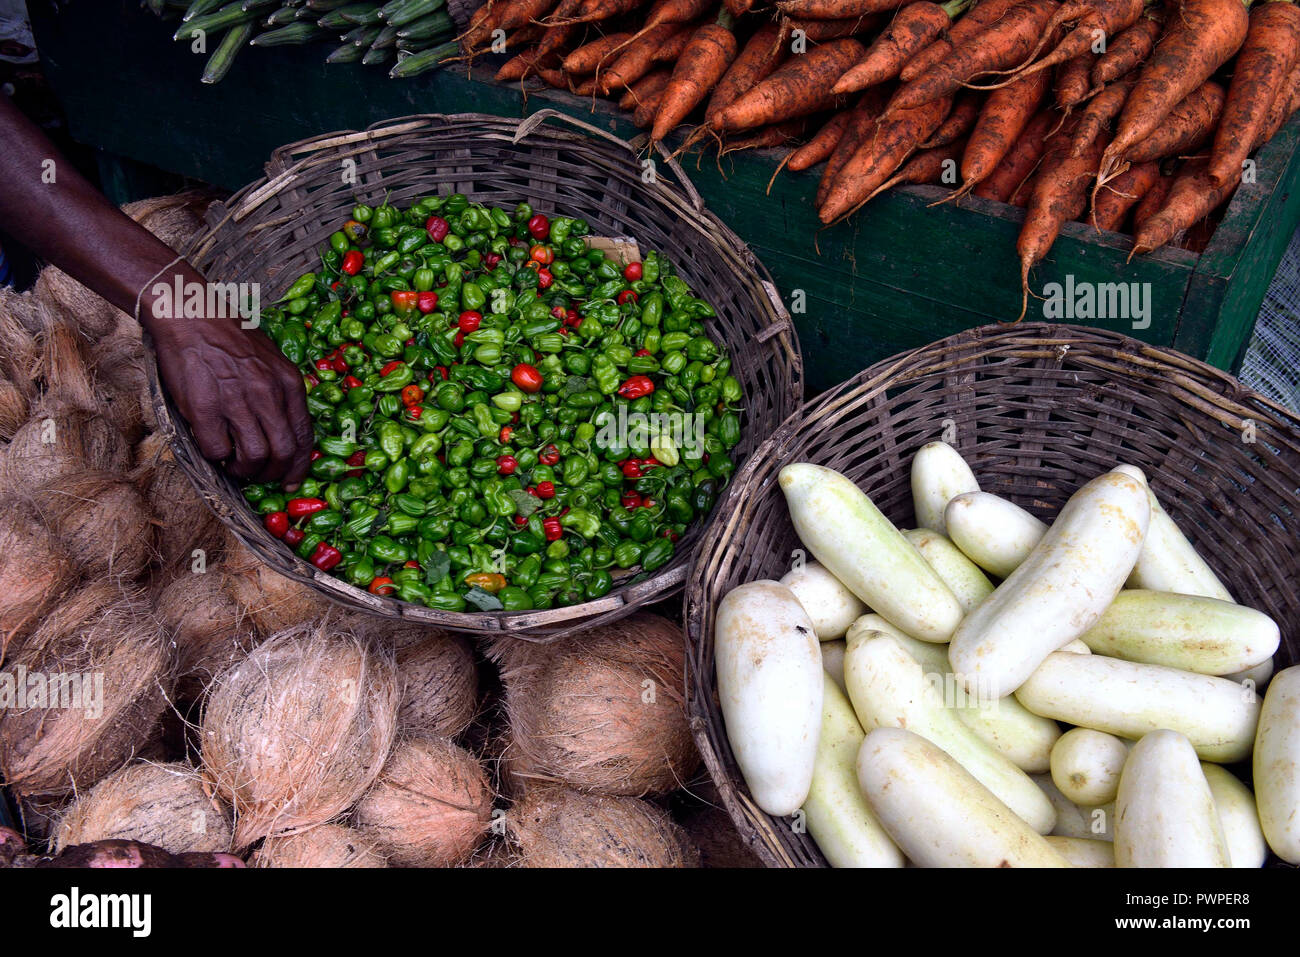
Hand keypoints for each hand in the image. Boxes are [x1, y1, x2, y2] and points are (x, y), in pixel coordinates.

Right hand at [149, 310, 313, 486]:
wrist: (193, 316)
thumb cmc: (232, 339)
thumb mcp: (273, 361)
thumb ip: (282, 394)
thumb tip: (285, 431)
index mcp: (289, 384)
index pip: (304, 437)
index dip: (299, 466)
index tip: (290, 481)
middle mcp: (268, 394)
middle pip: (282, 452)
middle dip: (273, 474)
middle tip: (259, 476)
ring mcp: (237, 402)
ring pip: (254, 457)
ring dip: (245, 471)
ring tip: (235, 466)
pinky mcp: (205, 408)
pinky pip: (217, 450)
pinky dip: (218, 459)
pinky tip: (214, 451)